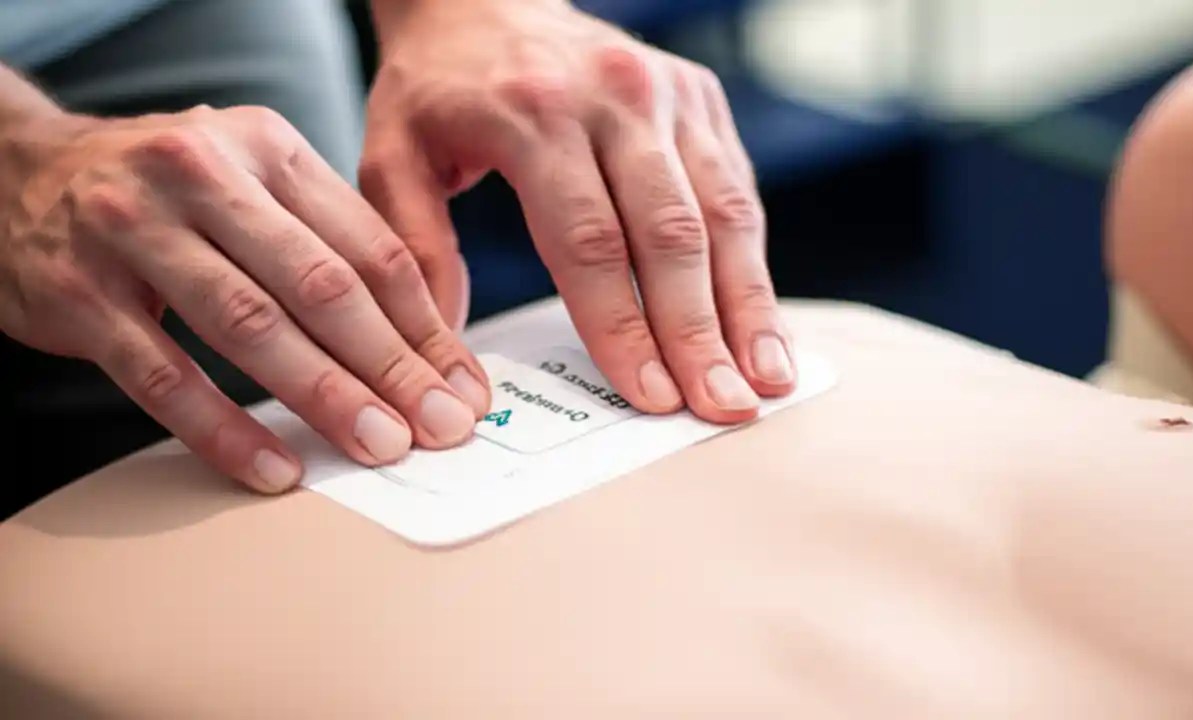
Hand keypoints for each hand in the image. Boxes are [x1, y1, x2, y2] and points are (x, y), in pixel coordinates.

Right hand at [0, 106, 489, 493]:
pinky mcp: (77, 291)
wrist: (15, 171)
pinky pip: (163, 373)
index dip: (427, 326)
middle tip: (439, 426)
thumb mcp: (253, 181)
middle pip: (323, 284)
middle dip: (393, 366)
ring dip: (325, 394)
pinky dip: (223, 427)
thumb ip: (329, 242)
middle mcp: (204, 174)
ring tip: (378, 446)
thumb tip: (426, 343)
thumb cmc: (166, 193)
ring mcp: (133, 228)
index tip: (463, 387)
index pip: (371, 247)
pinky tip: (274, 466)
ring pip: (250, 324)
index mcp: (268, 147)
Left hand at [362, 0, 795, 423]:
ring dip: (748, 305)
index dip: (622, 325)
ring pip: (722, 214)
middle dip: (698, 332)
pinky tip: (764, 323)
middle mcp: (616, 98)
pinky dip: (753, 262)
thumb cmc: (439, 88)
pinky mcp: (700, 98)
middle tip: (721, 407)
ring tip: (767, 380)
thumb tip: (445, 347)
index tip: (648, 395)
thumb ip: (415, 247)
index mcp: (535, 113)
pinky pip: (736, 190)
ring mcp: (669, 94)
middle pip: (670, 235)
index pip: (589, 240)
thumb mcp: (393, 154)